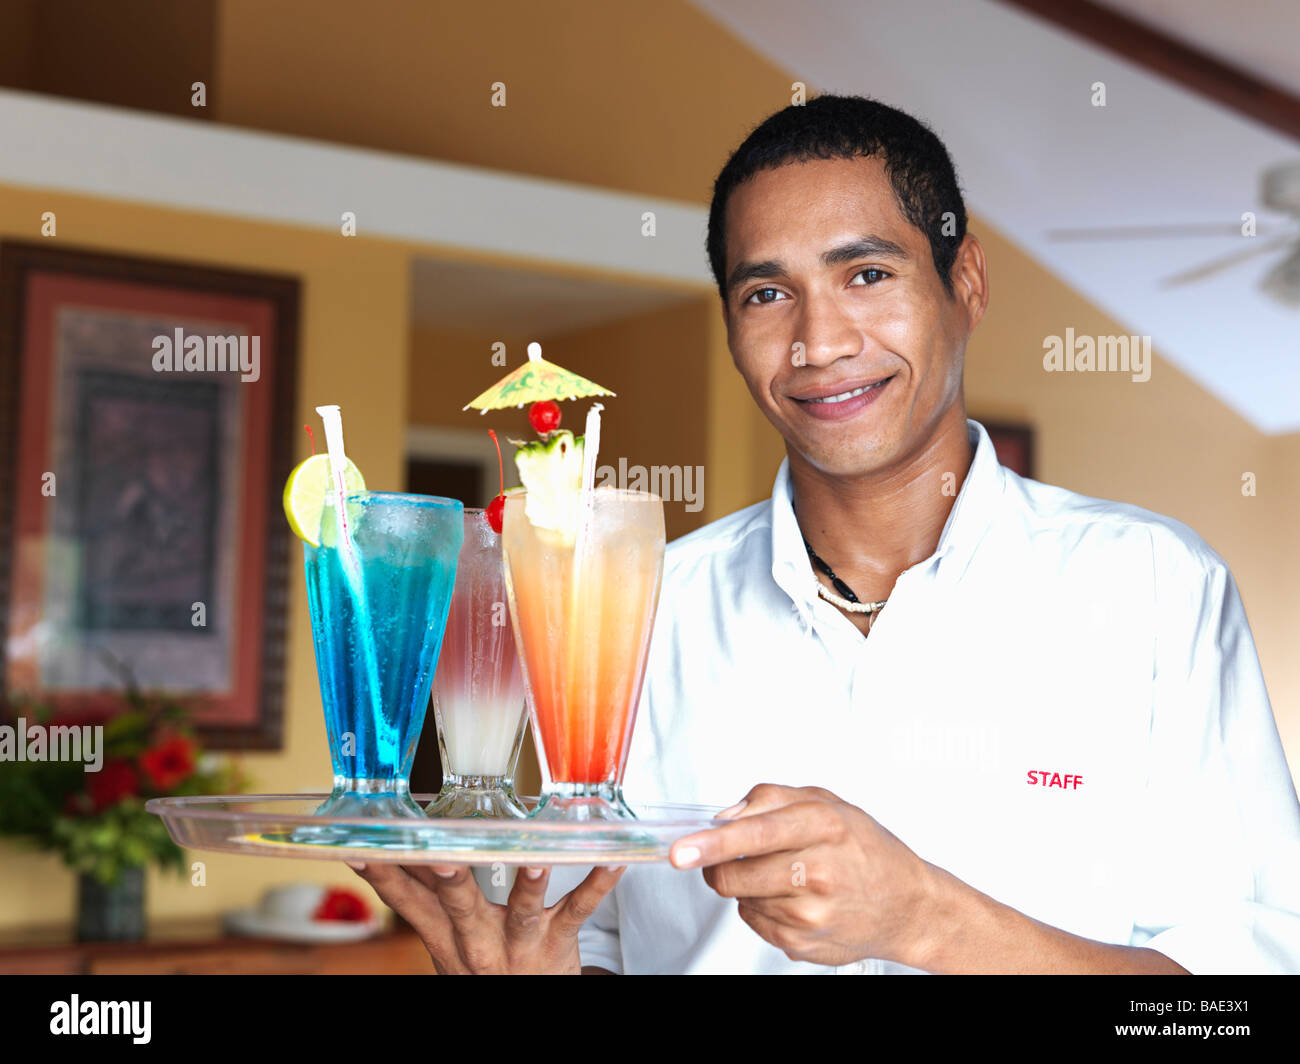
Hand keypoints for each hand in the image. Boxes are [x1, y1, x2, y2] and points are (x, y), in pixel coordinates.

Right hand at [347, 861, 624, 973]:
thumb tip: (410, 846)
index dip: (386, 877)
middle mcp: (479, 943)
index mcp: (447, 937)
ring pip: (522, 912)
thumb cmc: (487, 963)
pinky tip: (612, 860)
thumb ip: (432, 896)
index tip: (364, 847)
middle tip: (440, 856)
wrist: (527, 1003)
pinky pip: (581, 910)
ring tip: (535, 859)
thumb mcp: (449, 939)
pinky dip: (598, 885)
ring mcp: (521, 943)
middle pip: (460, 908)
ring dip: (528, 884)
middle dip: (450, 881)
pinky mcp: (559, 940)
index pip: (408, 904)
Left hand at [669, 783, 936, 967]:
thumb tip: (723, 816)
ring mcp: (810, 914)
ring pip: (740, 897)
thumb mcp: (827, 803)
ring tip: (786, 876)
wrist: (908, 907)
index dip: (712, 843)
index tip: (682, 851)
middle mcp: (818, 872)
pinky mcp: (802, 945)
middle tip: (735, 857)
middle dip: (719, 864)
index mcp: (823, 827)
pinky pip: (754, 921)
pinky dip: (762, 907)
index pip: (755, 834)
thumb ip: (770, 799)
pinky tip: (795, 899)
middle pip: (733, 874)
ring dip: (748, 884)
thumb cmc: (866, 850)